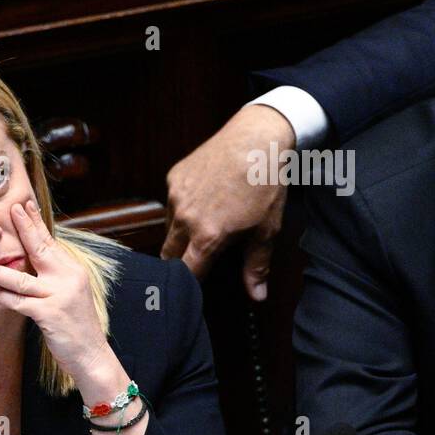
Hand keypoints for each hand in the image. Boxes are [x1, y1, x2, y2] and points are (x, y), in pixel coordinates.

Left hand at [0, 199, 112, 382]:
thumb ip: (56, 275)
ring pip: (21, 278)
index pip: (51, 241)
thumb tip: (34, 257)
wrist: (91, 355)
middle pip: (40, 249)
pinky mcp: (48, 314)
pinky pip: (17, 301)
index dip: (36, 223)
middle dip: (22, 228)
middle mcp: (68, 278)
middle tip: (6, 211)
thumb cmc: (77, 326)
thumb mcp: (72, 293)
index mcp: (73, 270)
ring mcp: (58, 296)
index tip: (24, 205)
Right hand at [161, 104, 291, 299]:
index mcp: (207, 236)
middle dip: (179, 261)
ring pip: (169, 228)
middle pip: (168, 254)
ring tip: (205, 223)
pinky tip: (204, 198)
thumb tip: (258, 297)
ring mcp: (175, 196)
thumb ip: (256, 266)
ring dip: (180, 233)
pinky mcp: (173, 178)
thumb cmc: (265, 184)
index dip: (190, 283)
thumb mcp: (267, 229)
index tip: (196, 286)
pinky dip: (182, 207)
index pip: (185, 273)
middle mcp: (184, 218)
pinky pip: (171, 202)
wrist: (257, 137)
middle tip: (197, 259)